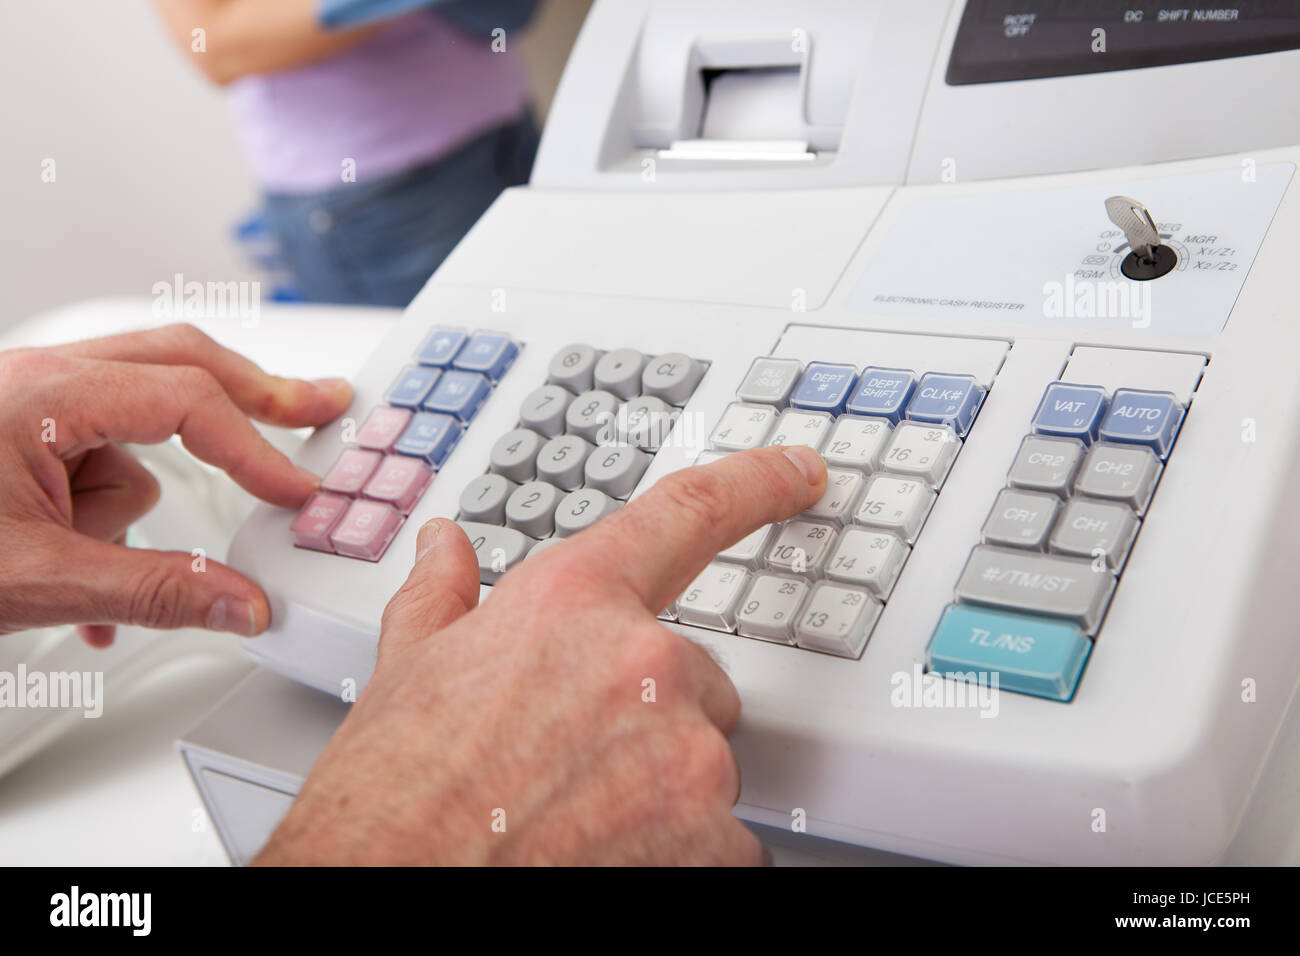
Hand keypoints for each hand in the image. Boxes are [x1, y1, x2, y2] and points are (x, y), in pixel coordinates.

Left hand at [0, 323, 351, 645]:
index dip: (256, 449)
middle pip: (180, 363)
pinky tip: (82, 570)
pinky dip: (106, 512)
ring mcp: (30, 401)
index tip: (299, 490)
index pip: (187, 403)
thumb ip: (153, 592)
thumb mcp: (35, 580)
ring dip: (131, 499)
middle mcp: (40, 379)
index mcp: (43, 394)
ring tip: (81, 558)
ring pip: (136, 427)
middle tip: (317, 404)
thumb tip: (241, 603)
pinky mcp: (23, 431)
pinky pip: (99, 459)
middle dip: (250, 396)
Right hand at [257, 444, 826, 864]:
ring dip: (660, 783)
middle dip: (648, 708)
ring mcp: (686, 755)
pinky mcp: (712, 841)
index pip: (689, 513)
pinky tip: (607, 852)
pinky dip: (680, 849)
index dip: (757, 483)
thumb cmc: (395, 793)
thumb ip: (443, 594)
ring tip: (573, 811)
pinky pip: (723, 837)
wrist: (391, 883)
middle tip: (572, 752)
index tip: (799, 473)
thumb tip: (443, 547)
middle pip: (693, 674)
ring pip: (703, 757)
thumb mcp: (408, 669)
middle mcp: (644, 665)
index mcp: (574, 603)